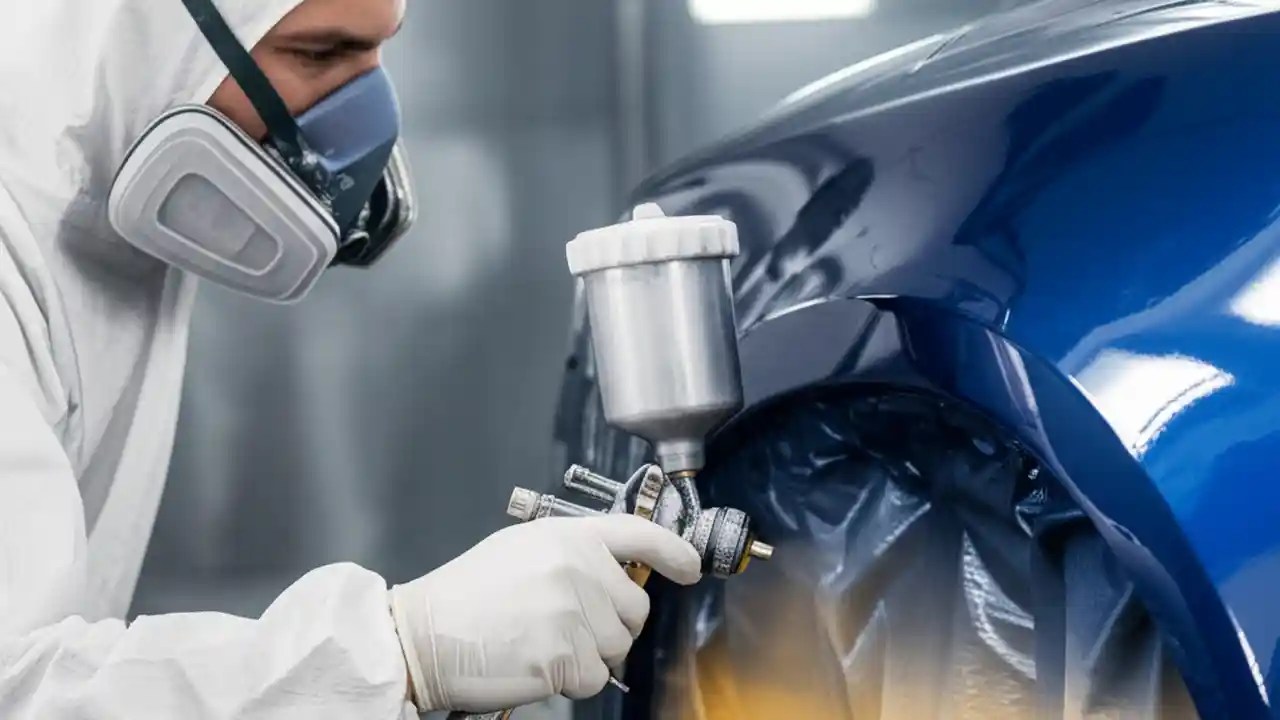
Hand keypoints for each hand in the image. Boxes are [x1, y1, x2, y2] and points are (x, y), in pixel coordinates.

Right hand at [388, 515, 700, 712]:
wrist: (423, 634)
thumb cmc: (467, 594)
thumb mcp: (521, 549)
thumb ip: (574, 554)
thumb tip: (616, 572)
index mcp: (568, 536)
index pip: (640, 534)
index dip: (675, 551)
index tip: (691, 567)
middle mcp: (577, 568)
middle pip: (635, 609)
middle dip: (611, 624)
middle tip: (564, 625)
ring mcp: (573, 612)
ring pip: (618, 647)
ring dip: (589, 655)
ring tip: (542, 641)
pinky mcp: (565, 656)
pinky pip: (596, 678)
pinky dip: (573, 681)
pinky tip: (537, 663)